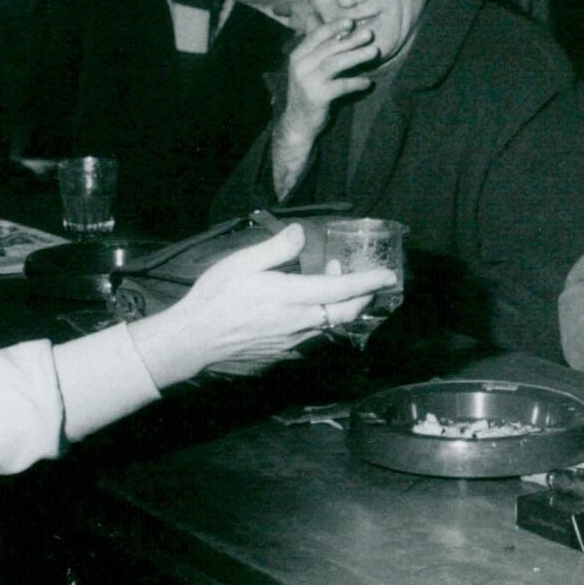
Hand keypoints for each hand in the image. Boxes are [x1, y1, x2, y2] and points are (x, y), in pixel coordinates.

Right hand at [130, 224, 396, 384]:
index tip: (389, 276)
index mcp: (292, 297)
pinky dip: (322, 317)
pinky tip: (307, 305)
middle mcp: (300, 323)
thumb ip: (276, 249)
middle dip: (363, 296)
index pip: (342, 289)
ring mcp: (293, 341)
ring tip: (328, 281)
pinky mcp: (284, 352)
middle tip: (364, 277)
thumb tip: (301, 232)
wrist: (194, 340)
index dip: (368, 282)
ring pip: (331, 325)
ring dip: (340, 305)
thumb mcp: (242, 263)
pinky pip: (314, 334)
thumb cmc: (215, 297)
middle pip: (346, 313)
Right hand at [278, 15, 380, 144]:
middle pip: (329, 48)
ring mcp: (307, 82)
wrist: (298, 123)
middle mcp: (300, 66)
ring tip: (374, 52)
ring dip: (356, 56)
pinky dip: (356, 83)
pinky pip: (341, 86)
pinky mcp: (317, 97)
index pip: (316, 36)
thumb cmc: (309, 91)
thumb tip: (336, 27)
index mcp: (298, 55)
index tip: (351, 21)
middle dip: (351, 40)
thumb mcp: (309, 68)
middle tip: (369, 34)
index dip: (334, 27)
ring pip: (335, 64)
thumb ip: (320, 49)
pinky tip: (368, 82)